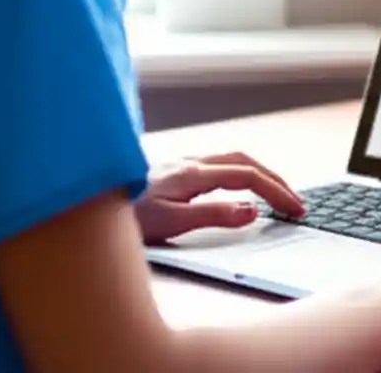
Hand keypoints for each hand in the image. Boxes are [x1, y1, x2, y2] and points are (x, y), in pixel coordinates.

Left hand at [135, 151, 305, 243]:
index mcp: (193, 173)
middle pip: (245, 161)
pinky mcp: (172, 171)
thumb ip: (212, 215)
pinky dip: (240, 173)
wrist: (84, 199)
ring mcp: (180, 164)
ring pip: (232, 159)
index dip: (276, 192)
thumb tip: (252, 209)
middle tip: (295, 202)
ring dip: (259, 173)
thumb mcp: (169, 222)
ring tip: (276, 193)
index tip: (296, 209)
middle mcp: (189, 163)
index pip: (248, 177)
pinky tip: (237, 188)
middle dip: (275, 179)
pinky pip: (217, 165)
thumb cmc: (123, 214)